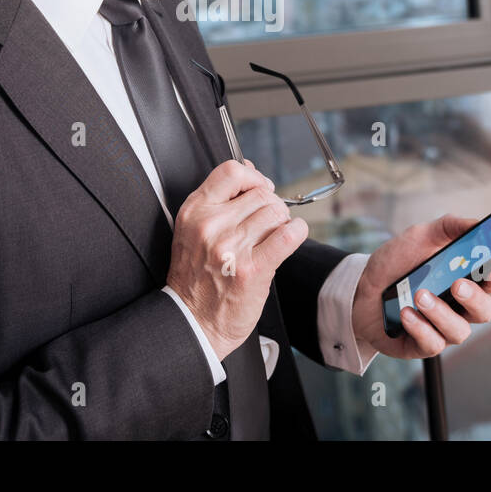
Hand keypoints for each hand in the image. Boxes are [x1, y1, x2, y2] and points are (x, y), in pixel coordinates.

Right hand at [166, 159, 308, 360]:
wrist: (193, 322)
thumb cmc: (195, 278)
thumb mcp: (194, 231)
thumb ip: (220, 200)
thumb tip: (249, 169)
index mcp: (195, 212)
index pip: (231, 171)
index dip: (253, 178)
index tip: (260, 190)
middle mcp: (211, 226)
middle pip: (261, 193)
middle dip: (271, 205)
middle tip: (268, 222)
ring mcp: (231, 247)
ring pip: (276, 212)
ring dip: (283, 221)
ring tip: (274, 235)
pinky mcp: (253, 269)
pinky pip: (289, 235)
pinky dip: (297, 232)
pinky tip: (292, 236)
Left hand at [352, 214, 490, 359]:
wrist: (359, 288)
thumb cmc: (395, 263)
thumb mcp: (419, 237)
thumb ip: (448, 227)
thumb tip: (476, 223)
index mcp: (464, 279)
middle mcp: (458, 307)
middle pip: (484, 311)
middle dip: (474, 299)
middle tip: (456, 285)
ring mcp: (441, 328)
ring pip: (458, 331)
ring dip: (440, 313)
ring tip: (418, 295)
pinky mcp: (422, 344)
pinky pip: (432, 344)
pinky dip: (420, 328)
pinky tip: (405, 314)